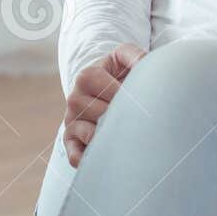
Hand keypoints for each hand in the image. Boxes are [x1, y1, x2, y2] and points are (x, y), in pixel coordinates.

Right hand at [63, 43, 146, 166]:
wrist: (103, 88)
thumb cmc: (118, 73)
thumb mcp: (125, 58)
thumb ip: (136, 56)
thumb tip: (146, 66)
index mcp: (86, 76)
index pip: (109, 90)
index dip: (128, 96)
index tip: (142, 100)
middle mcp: (74, 98)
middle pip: (101, 114)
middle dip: (122, 118)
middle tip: (139, 121)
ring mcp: (70, 120)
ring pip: (90, 134)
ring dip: (110, 137)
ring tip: (127, 136)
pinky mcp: (70, 139)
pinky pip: (74, 154)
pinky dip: (87, 158)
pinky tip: (105, 157)